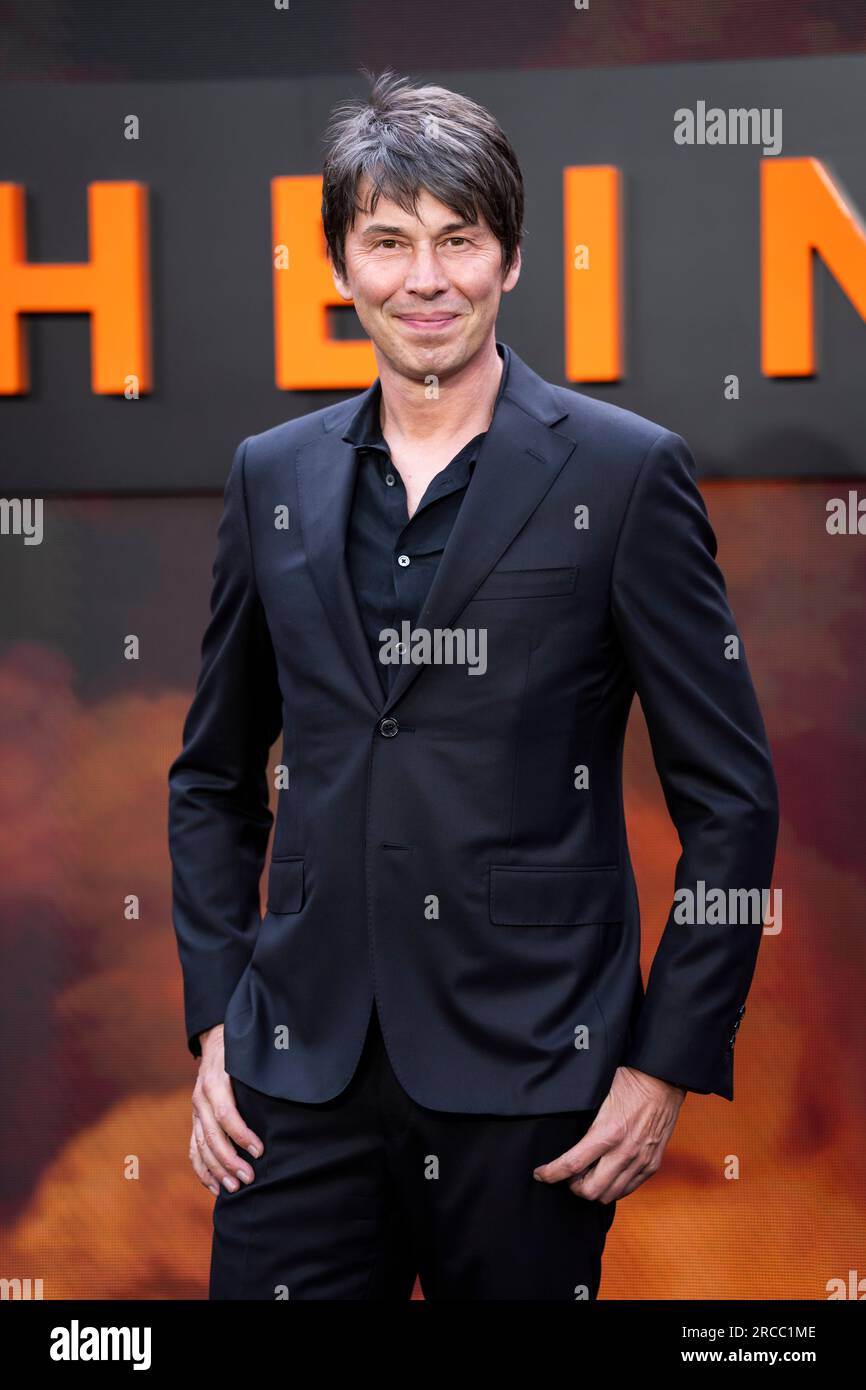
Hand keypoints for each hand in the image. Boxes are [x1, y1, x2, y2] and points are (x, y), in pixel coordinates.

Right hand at [188, 1024, 264, 1196]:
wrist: (216, 1041)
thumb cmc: (240, 1052)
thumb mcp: (247, 1058)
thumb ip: (260, 1073)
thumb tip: (290, 1087)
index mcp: (215, 1082)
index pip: (225, 1113)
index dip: (241, 1134)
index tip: (260, 1151)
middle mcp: (201, 1099)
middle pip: (212, 1136)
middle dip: (229, 1160)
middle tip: (248, 1178)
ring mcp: (196, 1112)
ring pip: (201, 1146)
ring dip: (217, 1170)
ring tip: (234, 1189)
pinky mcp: (195, 1122)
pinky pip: (194, 1150)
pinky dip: (203, 1170)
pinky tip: (215, 1187)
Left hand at [532, 1065, 685, 1202]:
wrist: (663, 1080)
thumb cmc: (629, 1081)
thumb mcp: (598, 1095)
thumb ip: (583, 1119)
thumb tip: (560, 1130)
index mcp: (608, 1133)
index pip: (572, 1165)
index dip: (551, 1173)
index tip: (540, 1174)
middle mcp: (625, 1152)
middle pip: (590, 1190)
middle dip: (572, 1186)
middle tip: (566, 1175)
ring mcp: (640, 1161)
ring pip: (609, 1195)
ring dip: (593, 1190)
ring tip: (585, 1176)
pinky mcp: (652, 1164)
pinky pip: (628, 1189)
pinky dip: (613, 1188)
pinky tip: (605, 1175)